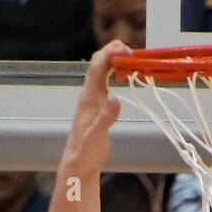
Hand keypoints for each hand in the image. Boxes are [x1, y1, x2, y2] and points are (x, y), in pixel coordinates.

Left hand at [62, 42, 130, 179]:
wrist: (79, 161)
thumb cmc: (87, 151)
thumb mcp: (97, 137)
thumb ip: (106, 117)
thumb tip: (116, 99)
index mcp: (89, 97)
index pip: (98, 66)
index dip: (111, 54)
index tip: (129, 52)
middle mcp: (89, 93)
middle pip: (98, 62)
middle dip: (113, 51)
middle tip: (132, 50)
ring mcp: (93, 96)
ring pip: (101, 69)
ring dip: (114, 59)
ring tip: (131, 57)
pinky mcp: (97, 102)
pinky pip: (105, 79)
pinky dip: (114, 71)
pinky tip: (124, 74)